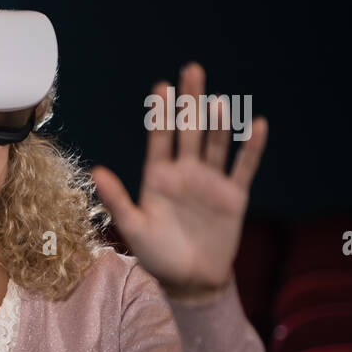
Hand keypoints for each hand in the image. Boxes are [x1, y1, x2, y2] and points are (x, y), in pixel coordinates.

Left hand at [90, 62, 268, 300]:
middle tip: (192, 71)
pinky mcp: (233, 196)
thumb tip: (96, 170)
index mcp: (157, 178)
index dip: (161, 114)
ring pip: (215, 145)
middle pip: (188, 132)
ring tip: (217, 100)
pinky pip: (243, 168)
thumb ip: (117, 199)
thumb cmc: (157, 255)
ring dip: (217, 123)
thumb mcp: (134, 228)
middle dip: (189, 103)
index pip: (159, 139)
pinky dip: (250, 148)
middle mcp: (184, 174)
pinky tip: (256, 126)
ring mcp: (210, 182)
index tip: (161, 86)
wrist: (190, 280)